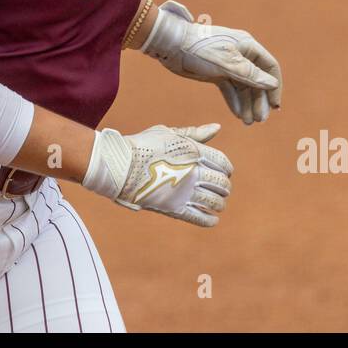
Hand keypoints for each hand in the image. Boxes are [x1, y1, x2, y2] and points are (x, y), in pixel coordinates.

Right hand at [81, 123, 232, 227]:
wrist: (120, 165)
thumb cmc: (143, 144)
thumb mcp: (170, 133)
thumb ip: (195, 133)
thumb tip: (217, 127)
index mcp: (193, 151)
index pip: (223, 163)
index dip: (227, 169)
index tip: (225, 172)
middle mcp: (193, 171)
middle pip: (221, 183)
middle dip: (224, 187)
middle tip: (222, 189)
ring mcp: (184, 191)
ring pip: (214, 201)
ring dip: (219, 203)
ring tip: (218, 203)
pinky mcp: (174, 208)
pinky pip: (199, 217)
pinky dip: (210, 220)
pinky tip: (213, 219)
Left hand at [140, 0, 281, 124]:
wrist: (171, 45)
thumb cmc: (200, 49)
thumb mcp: (227, 63)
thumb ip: (250, 75)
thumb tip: (272, 83)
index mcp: (248, 46)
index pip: (269, 67)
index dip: (275, 87)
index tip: (275, 106)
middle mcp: (241, 55)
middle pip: (257, 80)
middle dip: (259, 100)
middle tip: (260, 120)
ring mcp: (229, 64)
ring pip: (243, 87)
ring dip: (247, 103)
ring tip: (249, 122)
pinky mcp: (217, 73)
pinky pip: (230, 89)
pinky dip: (234, 101)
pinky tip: (238, 115)